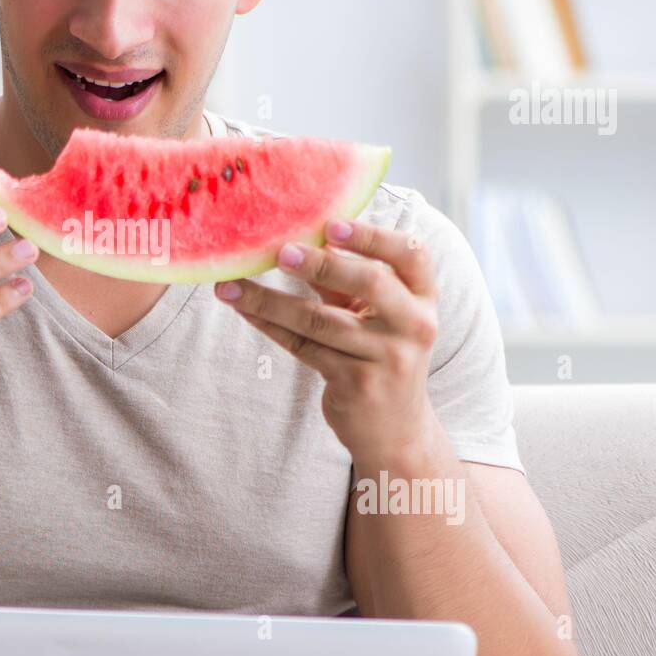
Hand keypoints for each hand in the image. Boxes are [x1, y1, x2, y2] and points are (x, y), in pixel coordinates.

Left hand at [214, 219, 438, 460]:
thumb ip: (349, 279)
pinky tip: (243, 309)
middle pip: (369, 283)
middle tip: (281, 252)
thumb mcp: (376, 314)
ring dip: (270, 300)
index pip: (412, 253)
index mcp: (423, 298)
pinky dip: (269, 325)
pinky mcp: (357, 383)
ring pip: (321, 320)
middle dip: (322, 264)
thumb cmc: (379, 354)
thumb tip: (300, 233)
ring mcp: (388, 357)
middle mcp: (414, 325)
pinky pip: (304, 346)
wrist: (395, 430)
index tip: (332, 225)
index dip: (373, 235)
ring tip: (231, 285)